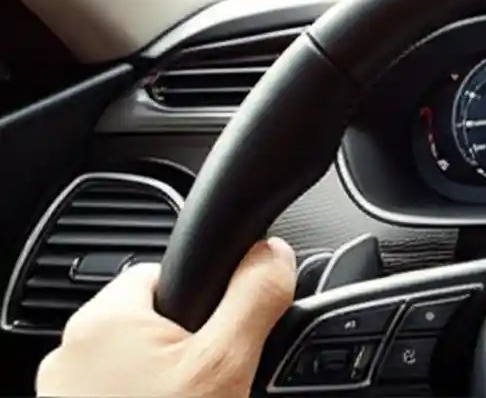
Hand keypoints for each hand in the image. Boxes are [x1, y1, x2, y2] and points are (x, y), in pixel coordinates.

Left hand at [37, 237, 295, 397]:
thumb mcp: (226, 365)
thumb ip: (253, 298)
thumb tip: (272, 252)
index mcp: (103, 318)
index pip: (165, 272)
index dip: (208, 297)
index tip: (226, 334)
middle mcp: (70, 352)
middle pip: (152, 324)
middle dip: (189, 348)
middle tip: (216, 386)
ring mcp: (63, 396)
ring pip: (135, 368)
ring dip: (167, 384)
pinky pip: (118, 397)